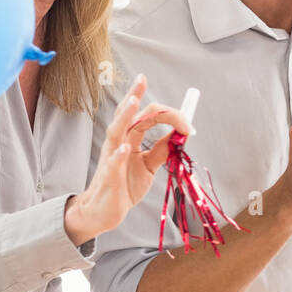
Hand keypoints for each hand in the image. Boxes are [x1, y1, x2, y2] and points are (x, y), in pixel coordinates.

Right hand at [65, 74, 191, 245]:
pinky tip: (125, 149)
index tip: (188, 124)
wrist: (104, 211)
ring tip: (134, 101)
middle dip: (135, 96)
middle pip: (127, 115)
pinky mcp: (109, 179)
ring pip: (116, 132)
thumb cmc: (124, 186)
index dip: (168, 115)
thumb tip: (181, 134)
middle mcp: (118, 144)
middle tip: (143, 79)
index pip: (145, 116)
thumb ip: (161, 149)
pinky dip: (118, 156)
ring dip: (125, 116)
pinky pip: (112, 165)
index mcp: (129, 138)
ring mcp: (111, 159)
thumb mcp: (148, 165)